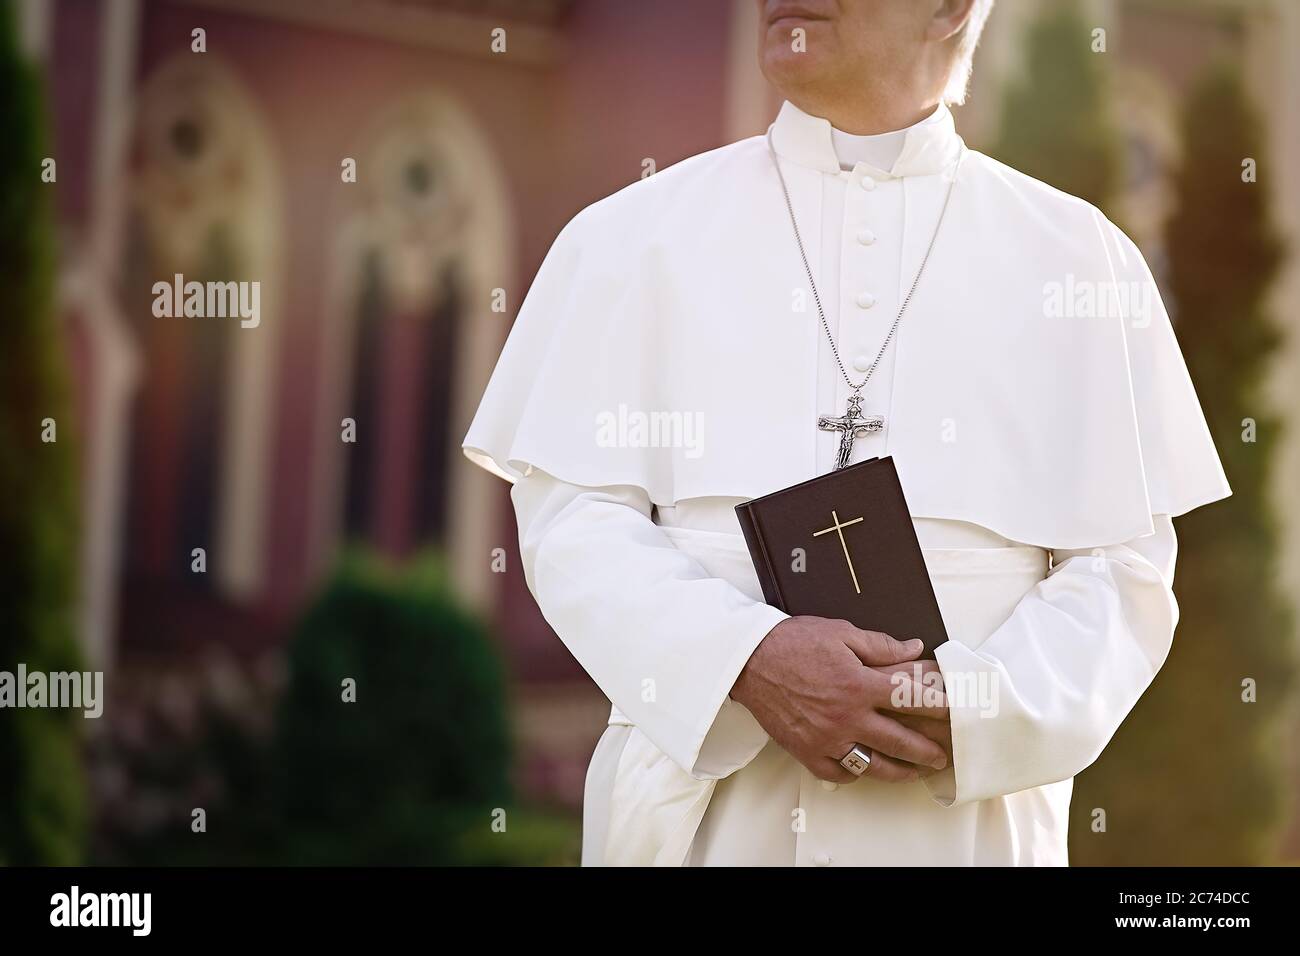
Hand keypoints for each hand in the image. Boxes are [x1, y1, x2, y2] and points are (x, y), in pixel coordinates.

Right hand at [731, 616, 949, 784]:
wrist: (749, 660)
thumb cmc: (793, 643)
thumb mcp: (841, 633)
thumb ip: (881, 645)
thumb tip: (913, 648)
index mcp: (859, 685)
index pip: (911, 700)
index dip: (939, 706)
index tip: (954, 711)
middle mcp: (847, 717)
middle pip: (899, 742)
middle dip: (927, 750)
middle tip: (942, 755)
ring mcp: (827, 738)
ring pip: (873, 765)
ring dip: (899, 771)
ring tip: (914, 771)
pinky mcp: (807, 751)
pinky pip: (838, 772)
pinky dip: (855, 772)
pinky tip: (865, 769)